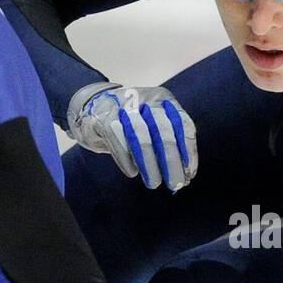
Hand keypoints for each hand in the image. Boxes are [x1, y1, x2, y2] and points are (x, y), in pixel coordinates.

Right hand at [66, 82, 197, 191]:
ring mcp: (124, 106)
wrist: (93, 107)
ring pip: (142, 137)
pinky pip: (118, 140)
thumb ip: (170, 147)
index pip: (183, 125)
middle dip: (172, 162)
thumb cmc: (131, 123)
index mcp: (165, 99)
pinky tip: (132, 172)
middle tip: (175, 184)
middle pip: (164, 133)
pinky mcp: (104, 117)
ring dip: (150, 164)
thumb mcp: (154, 126)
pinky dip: (126, 159)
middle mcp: (147, 99)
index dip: (188, 151)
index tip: (189, 173)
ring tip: (154, 182)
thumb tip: (186, 176)